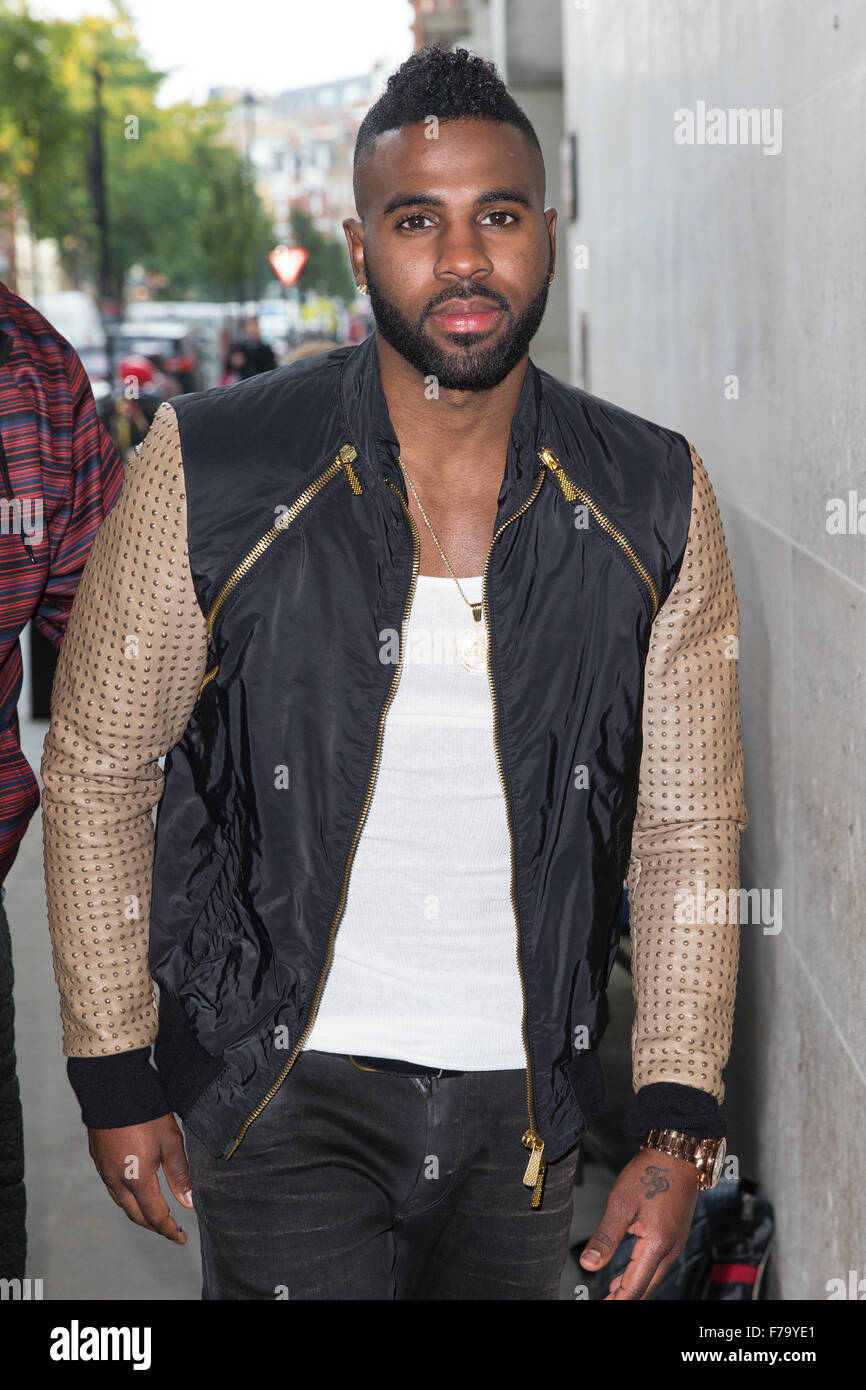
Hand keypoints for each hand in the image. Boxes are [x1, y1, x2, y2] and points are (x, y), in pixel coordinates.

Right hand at [88, 1114, 193, 1243]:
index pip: (155, 1216)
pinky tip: (135, 1192)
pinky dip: (127, 1198)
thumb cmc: (146, 1113)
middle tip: (170, 1230)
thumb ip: (180, 1174)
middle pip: (136, 1215)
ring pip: (122, 1203)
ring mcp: (104, 1171)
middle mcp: (116, 1181)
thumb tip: (189, 1203)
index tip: (181, 1238)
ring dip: (139, 1213)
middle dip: (154, 1226)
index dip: (169, 1230)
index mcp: (137, 1180)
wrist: (113, 1089)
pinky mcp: (98, 1160)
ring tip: (156, 1215)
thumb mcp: (170, 1142)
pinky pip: (113, 1189)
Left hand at [578, 1149, 697, 1298]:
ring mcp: (674, 1243)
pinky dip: (639, 1274)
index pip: (635, 1287)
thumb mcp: (621, 1203)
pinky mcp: (673, 1236)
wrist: (677, 1154)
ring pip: (651, 1277)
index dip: (618, 1301)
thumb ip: (605, 1236)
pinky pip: (656, 1264)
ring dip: (631, 1288)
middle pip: (646, 1287)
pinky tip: (625, 1274)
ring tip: (610, 1296)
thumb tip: (589, 1263)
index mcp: (657, 1245)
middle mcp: (670, 1249)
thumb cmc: (652, 1172)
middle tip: (604, 1303)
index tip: (603, 1306)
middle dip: (625, 1298)